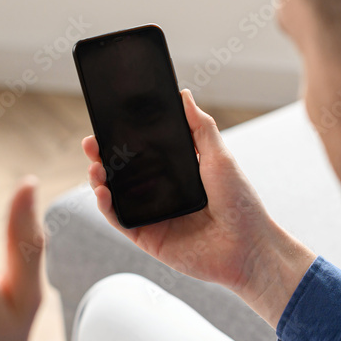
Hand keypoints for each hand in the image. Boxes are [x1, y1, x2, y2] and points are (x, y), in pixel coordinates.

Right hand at [83, 90, 314, 326]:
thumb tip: (184, 95)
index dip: (124, 139)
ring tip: (94, 166)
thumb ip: (200, 127)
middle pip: (124, 173)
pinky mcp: (149, 238)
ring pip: (116, 196)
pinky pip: (120, 221)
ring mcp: (154, 216)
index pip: (144, 152)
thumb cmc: (241, 202)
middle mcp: (163, 194)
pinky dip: (106, 206)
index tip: (108, 122)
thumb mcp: (220, 157)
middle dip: (104, 157)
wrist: (249, 245)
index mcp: (178, 174)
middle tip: (91, 142)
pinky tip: (102, 191)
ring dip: (99, 180)